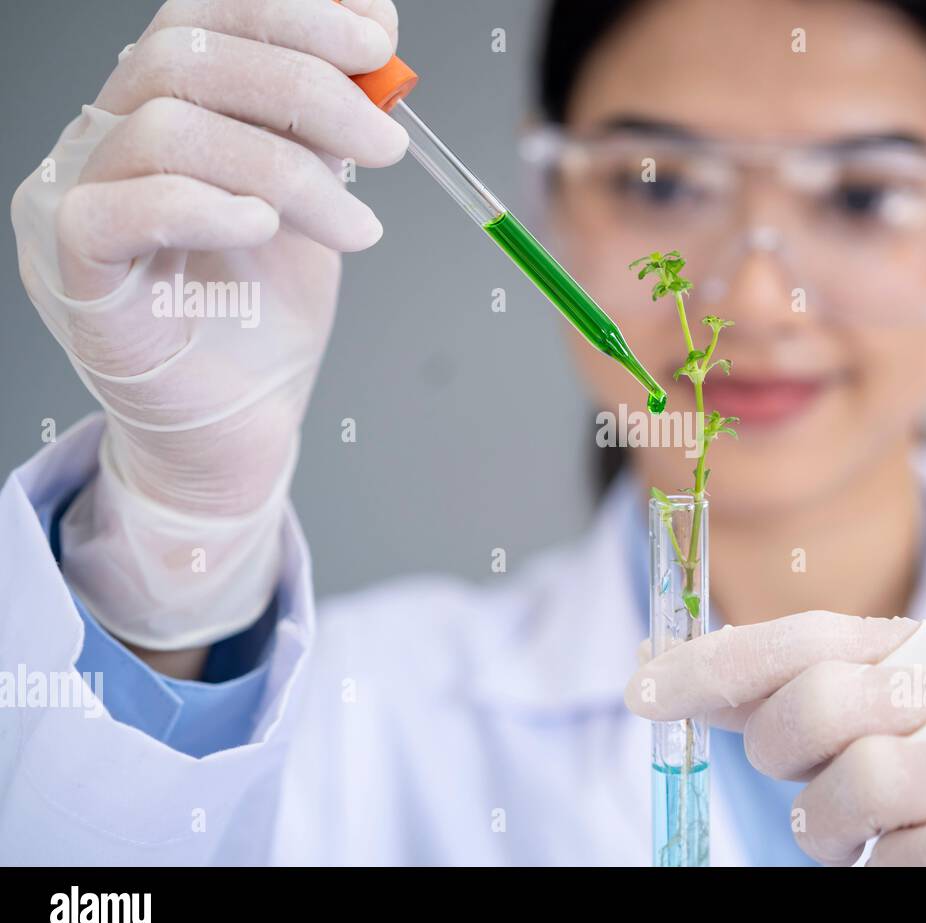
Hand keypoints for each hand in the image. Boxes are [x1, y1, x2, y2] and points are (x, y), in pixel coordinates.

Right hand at [10, 0, 408, 648]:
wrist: (241, 420)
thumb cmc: (267, 311)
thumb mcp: (316, 196)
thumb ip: (329, 122)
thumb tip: (376, 39)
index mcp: (161, 107)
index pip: (205, 15)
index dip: (293, 13)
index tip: (378, 41)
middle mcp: (106, 137)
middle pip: (185, 55)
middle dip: (308, 89)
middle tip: (390, 146)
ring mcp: (79, 198)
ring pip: (169, 127)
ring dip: (289, 170)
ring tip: (359, 230)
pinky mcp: (76, 270)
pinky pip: (119, 209)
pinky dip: (206, 206)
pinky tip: (267, 230)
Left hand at [626, 611, 925, 865]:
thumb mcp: (874, 725)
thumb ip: (788, 697)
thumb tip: (661, 671)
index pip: (813, 634)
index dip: (718, 663)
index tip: (643, 690)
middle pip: (827, 698)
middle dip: (783, 753)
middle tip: (803, 791)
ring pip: (869, 778)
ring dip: (837, 826)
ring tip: (864, 836)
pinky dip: (900, 866)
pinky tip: (918, 858)